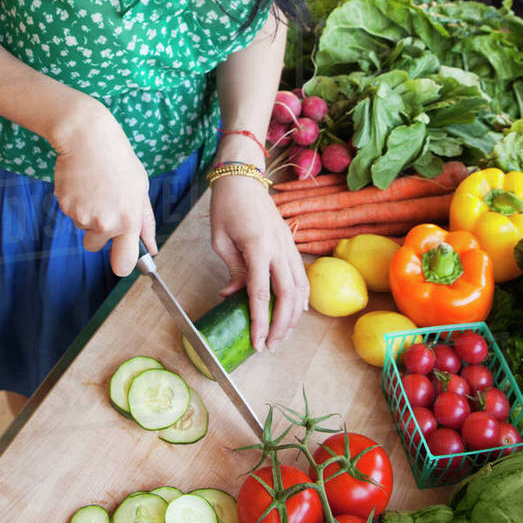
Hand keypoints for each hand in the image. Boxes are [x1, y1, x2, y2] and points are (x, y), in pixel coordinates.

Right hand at [51, 95, 156, 276]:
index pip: (124, 263)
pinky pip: (70, 212)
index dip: (122, 264)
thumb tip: (152, 248)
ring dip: (87, 212)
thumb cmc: (118, 160)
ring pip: (82, 226)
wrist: (88, 138)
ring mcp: (83, 216)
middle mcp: (105, 223)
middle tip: (104, 204)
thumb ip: (145, 222)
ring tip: (95, 186)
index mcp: (128, 220)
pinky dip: (75, 201)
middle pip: (95, 246)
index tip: (122, 260)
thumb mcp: (140, 188)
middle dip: (98, 233)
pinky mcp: (65, 206)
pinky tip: (82, 182)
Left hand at [209, 173, 308, 352]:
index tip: (257, 342)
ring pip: (300, 287)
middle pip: (287, 296)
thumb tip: (233, 296)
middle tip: (271, 345)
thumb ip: (233, 270)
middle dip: (281, 325)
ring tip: (282, 334)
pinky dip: (302, 296)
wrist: (243, 177)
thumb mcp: (220, 240)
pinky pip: (302, 274)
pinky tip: (297, 310)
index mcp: (257, 247)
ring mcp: (288, 244)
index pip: (260, 294)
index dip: (259, 322)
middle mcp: (278, 248)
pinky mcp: (291, 242)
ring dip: (294, 315)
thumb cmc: (227, 205)